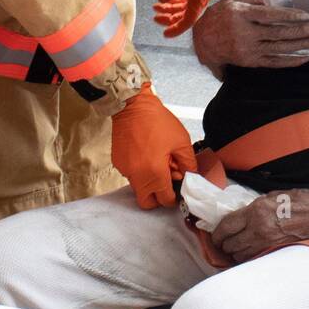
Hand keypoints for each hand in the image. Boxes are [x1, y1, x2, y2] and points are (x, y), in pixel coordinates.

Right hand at [111, 83, 196, 208]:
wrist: (132, 106)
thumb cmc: (157, 121)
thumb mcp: (181, 141)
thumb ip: (189, 164)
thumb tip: (190, 177)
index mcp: (154, 173)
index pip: (165, 200)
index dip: (174, 196)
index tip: (177, 187)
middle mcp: (137, 176)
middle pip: (147, 202)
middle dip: (158, 197)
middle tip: (167, 181)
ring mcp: (125, 170)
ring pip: (139, 188)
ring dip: (149, 182)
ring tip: (157, 161)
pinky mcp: (118, 162)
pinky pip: (131, 175)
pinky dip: (139, 171)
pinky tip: (146, 154)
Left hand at [154, 0, 222, 37]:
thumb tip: (162, 0)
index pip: (189, 19)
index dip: (177, 28)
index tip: (165, 33)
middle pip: (186, 15)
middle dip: (170, 18)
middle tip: (155, 16)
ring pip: (186, 7)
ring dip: (172, 9)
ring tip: (157, 6)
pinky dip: (178, 1)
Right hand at [192, 0, 308, 70]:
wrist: (204, 40)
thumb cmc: (222, 14)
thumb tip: (275, 0)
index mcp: (241, 14)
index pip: (268, 15)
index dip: (287, 16)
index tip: (305, 15)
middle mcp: (245, 33)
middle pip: (277, 33)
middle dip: (301, 32)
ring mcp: (248, 50)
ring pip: (279, 49)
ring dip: (300, 46)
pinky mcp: (251, 61)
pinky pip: (274, 62)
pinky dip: (291, 61)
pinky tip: (304, 57)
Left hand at [211, 185, 308, 262]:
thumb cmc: (301, 200)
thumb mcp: (272, 196)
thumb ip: (254, 208)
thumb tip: (240, 216)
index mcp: (256, 211)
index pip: (226, 226)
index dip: (217, 233)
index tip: (215, 236)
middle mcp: (260, 229)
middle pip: (231, 245)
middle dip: (224, 245)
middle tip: (224, 243)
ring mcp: (269, 244)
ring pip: (241, 256)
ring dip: (236, 254)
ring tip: (236, 250)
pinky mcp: (278, 253)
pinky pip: (256, 260)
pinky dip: (249, 259)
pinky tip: (250, 254)